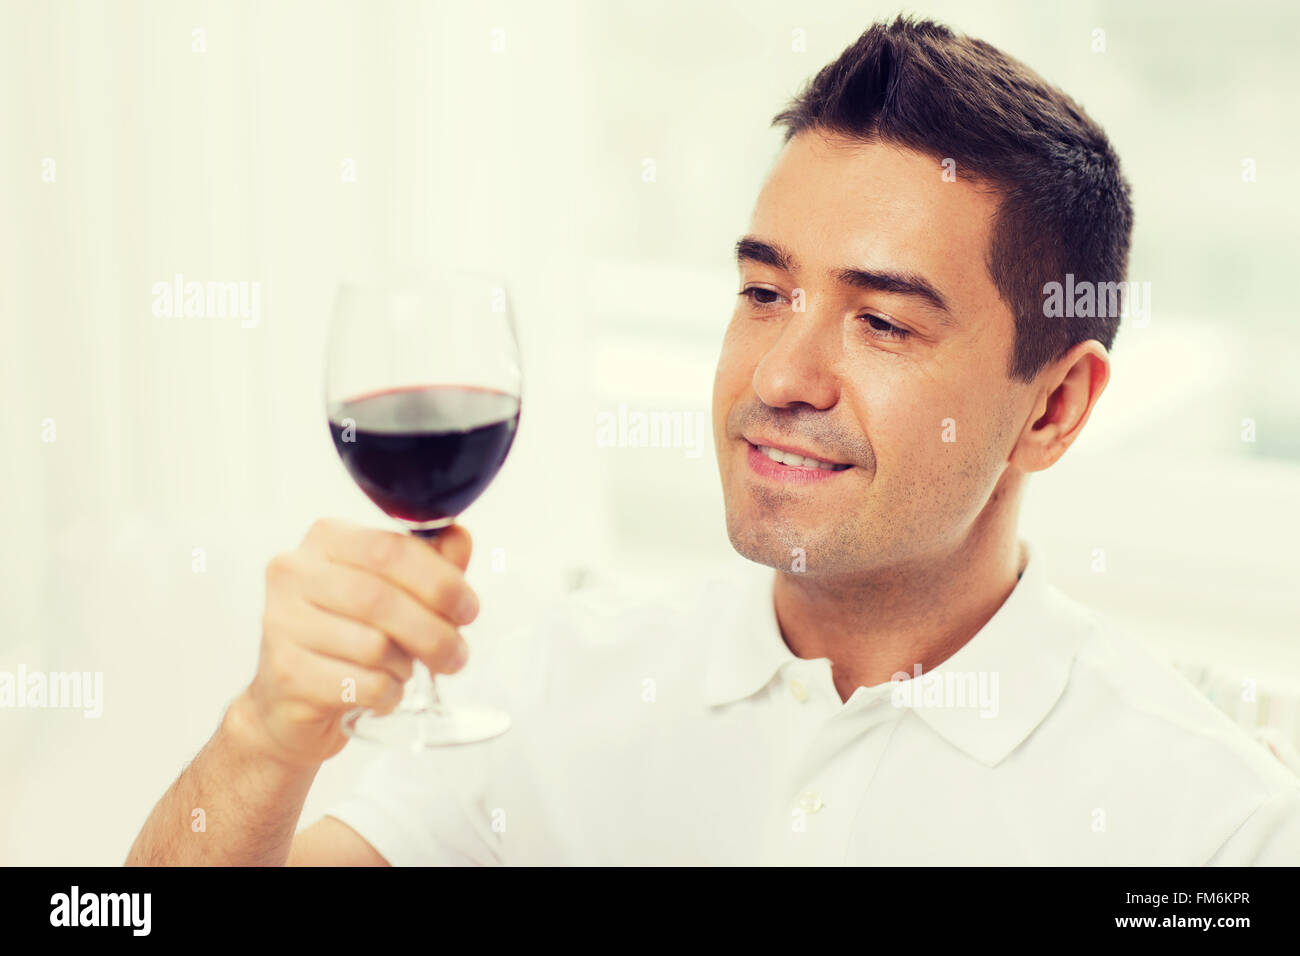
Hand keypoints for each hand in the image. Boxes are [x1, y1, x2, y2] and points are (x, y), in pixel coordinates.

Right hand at [236, 518, 478, 766]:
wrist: (291, 699)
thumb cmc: (351, 633)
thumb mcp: (396, 590)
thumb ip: (431, 563)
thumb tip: (459, 538)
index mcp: (326, 539)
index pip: (391, 549)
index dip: (441, 581)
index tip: (468, 609)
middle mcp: (294, 573)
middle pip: (381, 599)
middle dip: (434, 631)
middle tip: (456, 654)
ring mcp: (282, 622)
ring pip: (373, 645)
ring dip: (406, 666)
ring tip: (405, 670)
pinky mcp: (285, 673)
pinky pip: (361, 684)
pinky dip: (388, 693)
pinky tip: (384, 692)